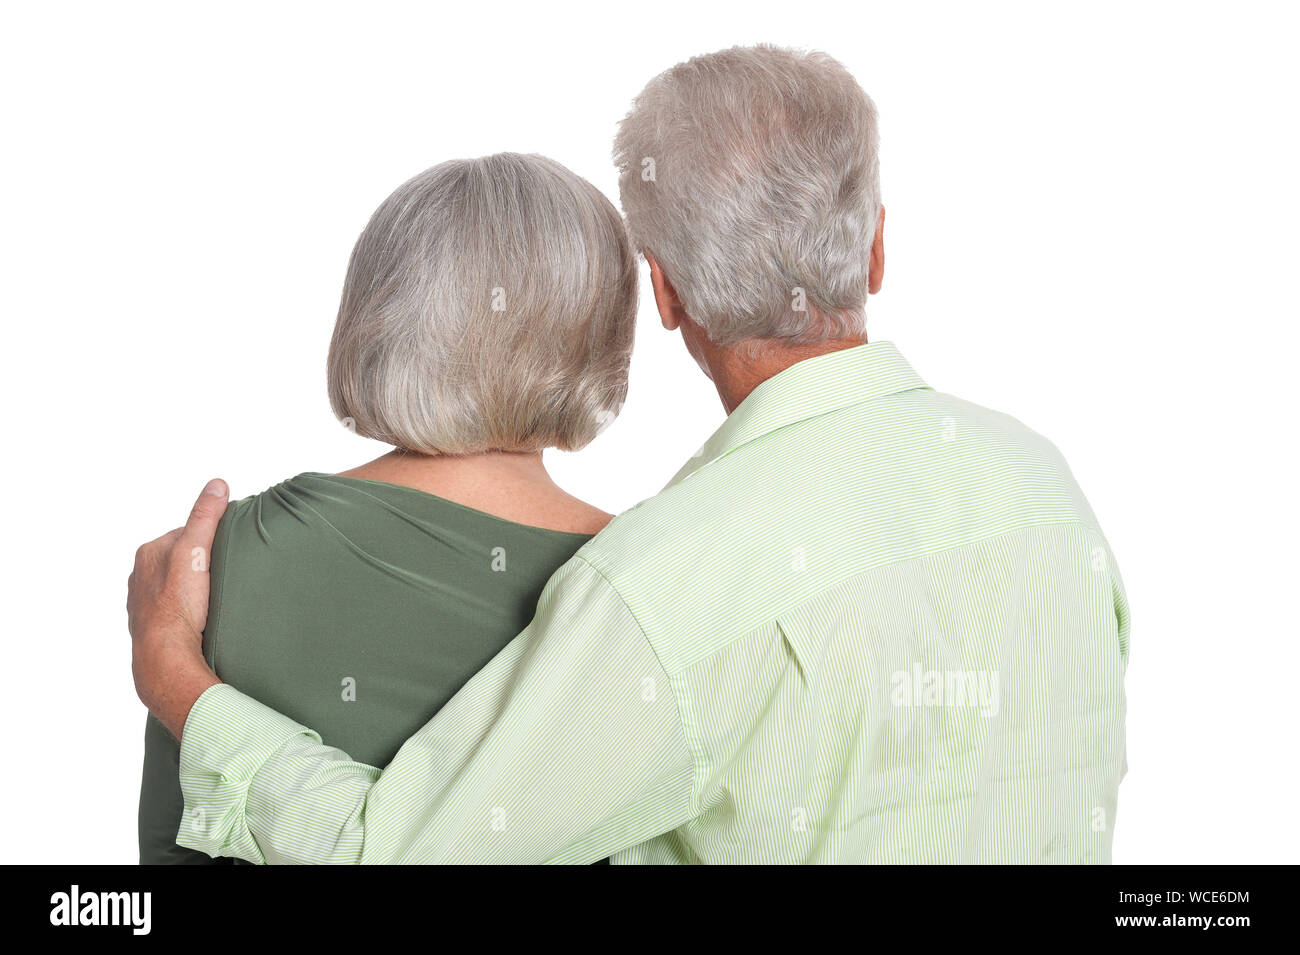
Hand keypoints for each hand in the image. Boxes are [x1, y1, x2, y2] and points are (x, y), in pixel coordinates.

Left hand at [128, 479, 228, 736]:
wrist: (165, 658)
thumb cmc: (179, 606)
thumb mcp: (196, 550)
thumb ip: (205, 516)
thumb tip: (217, 484)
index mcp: (149, 552)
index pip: (187, 532)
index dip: (211, 538)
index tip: (229, 548)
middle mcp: (140, 576)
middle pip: (182, 559)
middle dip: (202, 564)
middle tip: (226, 574)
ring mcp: (144, 603)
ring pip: (177, 586)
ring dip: (195, 589)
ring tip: (217, 598)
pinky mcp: (152, 627)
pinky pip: (175, 609)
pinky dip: (188, 610)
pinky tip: (203, 618)